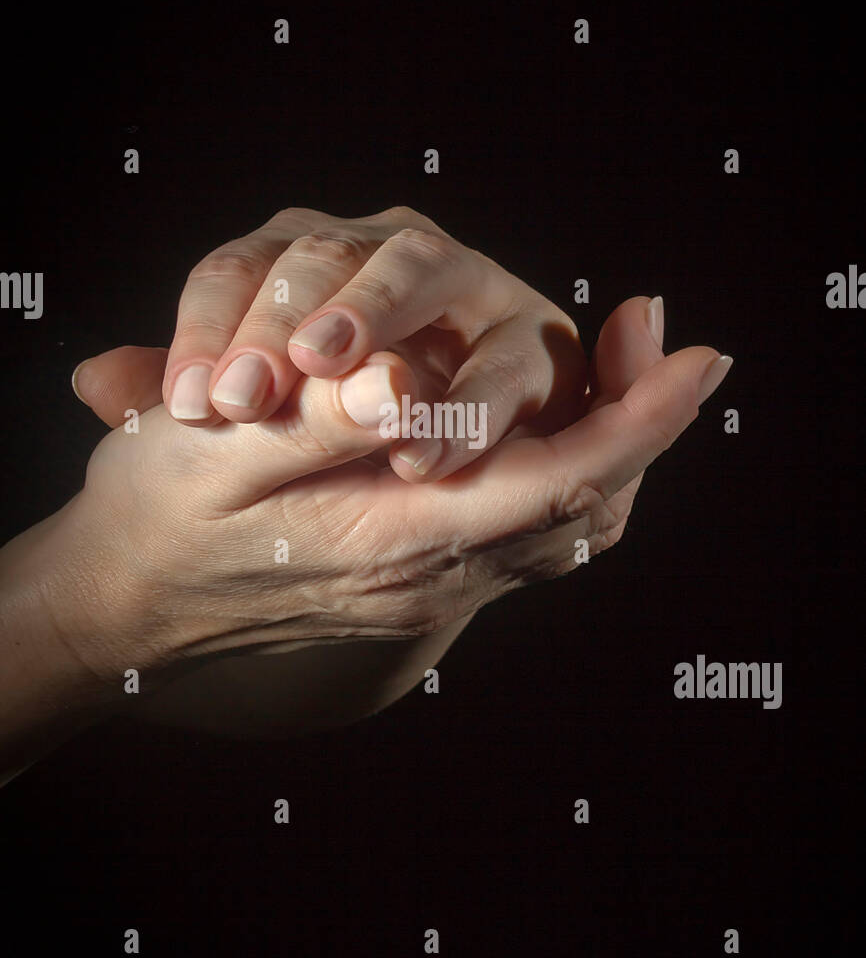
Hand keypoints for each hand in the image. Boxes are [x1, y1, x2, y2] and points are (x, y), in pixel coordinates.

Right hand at [56, 304, 727, 681]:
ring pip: (566, 531)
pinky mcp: (417, 578)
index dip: (638, 422)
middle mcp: (432, 577)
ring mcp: (430, 587)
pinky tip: (558, 422)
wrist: (125, 606)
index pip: (557, 486)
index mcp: (393, 542)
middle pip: (587, 516)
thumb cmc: (158, 514)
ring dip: (613, 451)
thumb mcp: (218, 452)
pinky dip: (566, 473)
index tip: (700, 357)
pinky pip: (528, 534)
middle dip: (647, 430)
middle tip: (682, 351)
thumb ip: (323, 420)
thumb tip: (408, 384)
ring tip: (634, 371)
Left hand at [131, 205, 586, 481]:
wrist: (445, 474)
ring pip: (424, 268)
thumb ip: (175, 395)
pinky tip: (421, 454)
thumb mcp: (241, 418)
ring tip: (337, 394)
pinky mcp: (533, 339)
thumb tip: (92, 382)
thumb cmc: (328, 433)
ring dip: (380, 322)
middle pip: (327, 250)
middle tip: (248, 394)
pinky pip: (508, 358)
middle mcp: (382, 249)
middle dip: (285, 319)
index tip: (184, 404)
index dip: (208, 328)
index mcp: (302, 257)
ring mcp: (465, 282)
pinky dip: (471, 402)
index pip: (241, 267)